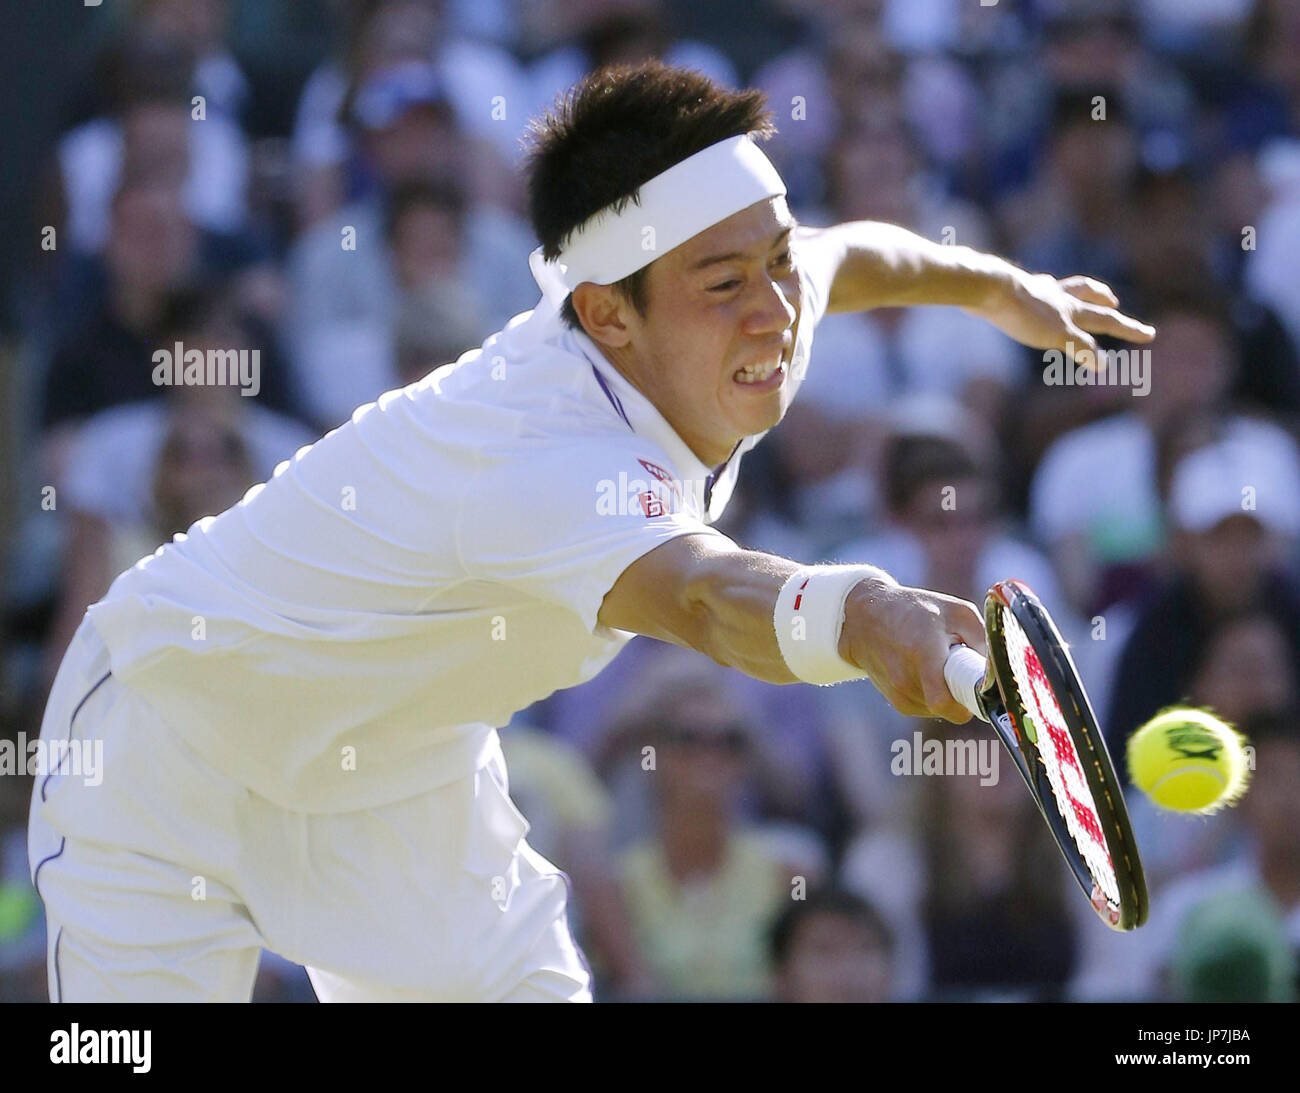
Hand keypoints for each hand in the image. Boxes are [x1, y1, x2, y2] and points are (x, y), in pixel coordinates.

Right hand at [838, 576, 986, 722]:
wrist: (864, 619)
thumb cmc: (914, 610)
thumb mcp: (955, 612)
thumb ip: (983, 639)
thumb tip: (1001, 669)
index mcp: (923, 654)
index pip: (948, 704)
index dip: (970, 702)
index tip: (979, 688)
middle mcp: (906, 680)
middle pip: (952, 707)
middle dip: (962, 691)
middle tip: (959, 666)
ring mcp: (899, 694)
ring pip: (942, 710)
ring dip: (948, 692)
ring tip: (936, 662)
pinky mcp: (897, 702)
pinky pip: (929, 707)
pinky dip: (934, 693)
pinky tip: (925, 669)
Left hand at [976, 271, 1154, 363]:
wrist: (991, 288)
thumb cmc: (1024, 313)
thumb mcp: (1057, 335)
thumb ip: (1081, 348)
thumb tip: (1104, 364)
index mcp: (1071, 308)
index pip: (1107, 320)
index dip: (1129, 328)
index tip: (1149, 333)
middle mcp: (1057, 295)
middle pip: (1087, 294)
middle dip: (1103, 299)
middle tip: (1113, 299)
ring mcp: (1035, 290)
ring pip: (1060, 287)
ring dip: (1072, 290)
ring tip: (1074, 293)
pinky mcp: (1013, 290)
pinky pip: (1031, 288)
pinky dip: (1040, 289)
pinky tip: (1032, 289)